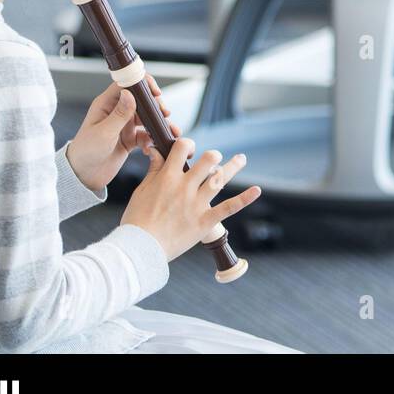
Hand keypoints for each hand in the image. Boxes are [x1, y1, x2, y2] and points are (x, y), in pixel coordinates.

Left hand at [65, 76, 179, 195]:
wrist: (83, 176)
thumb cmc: (85, 152)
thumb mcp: (104, 133)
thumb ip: (119, 114)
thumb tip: (130, 94)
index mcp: (106, 104)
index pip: (127, 85)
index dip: (143, 85)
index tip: (156, 93)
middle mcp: (116, 112)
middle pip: (142, 100)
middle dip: (156, 106)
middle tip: (165, 114)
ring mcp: (124, 125)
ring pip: (148, 118)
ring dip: (159, 123)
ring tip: (169, 130)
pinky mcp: (130, 139)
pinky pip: (147, 134)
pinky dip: (153, 139)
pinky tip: (152, 147)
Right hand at [121, 138, 260, 260]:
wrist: (139, 248)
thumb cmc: (136, 220)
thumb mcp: (141, 190)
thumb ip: (154, 170)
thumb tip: (157, 151)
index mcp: (167, 177)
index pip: (183, 148)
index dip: (188, 145)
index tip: (188, 151)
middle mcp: (185, 187)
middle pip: (208, 160)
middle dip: (212, 156)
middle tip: (213, 159)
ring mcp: (196, 204)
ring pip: (220, 179)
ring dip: (233, 166)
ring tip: (242, 158)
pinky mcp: (205, 221)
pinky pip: (228, 208)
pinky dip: (244, 199)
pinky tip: (256, 190)